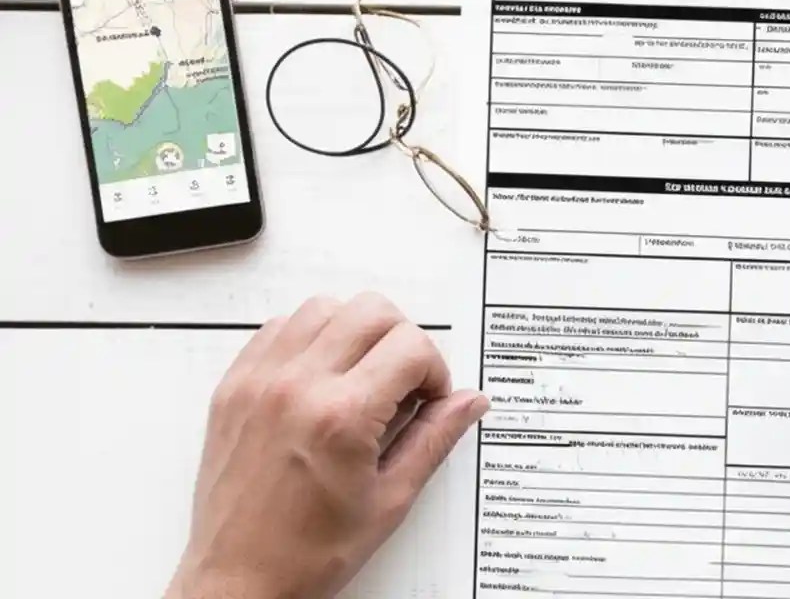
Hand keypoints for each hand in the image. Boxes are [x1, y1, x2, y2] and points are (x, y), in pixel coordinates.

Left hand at [164, 293, 488, 598]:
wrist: (239, 580)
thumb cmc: (306, 553)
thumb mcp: (390, 499)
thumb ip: (434, 438)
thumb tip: (468, 402)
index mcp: (341, 417)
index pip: (411, 346)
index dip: (434, 370)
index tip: (429, 399)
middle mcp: (296, 388)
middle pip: (371, 310)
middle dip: (402, 340)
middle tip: (403, 383)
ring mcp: (259, 382)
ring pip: (324, 306)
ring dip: (355, 331)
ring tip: (362, 376)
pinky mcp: (233, 386)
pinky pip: (278, 327)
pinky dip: (309, 338)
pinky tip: (323, 376)